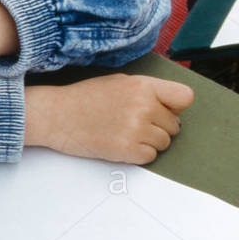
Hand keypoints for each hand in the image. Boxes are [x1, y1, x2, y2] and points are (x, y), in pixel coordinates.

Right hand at [24, 74, 194, 163]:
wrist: (55, 115)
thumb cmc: (82, 98)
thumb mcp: (118, 82)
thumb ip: (146, 91)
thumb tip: (168, 106)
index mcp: (143, 86)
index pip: (184, 98)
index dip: (175, 107)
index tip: (165, 110)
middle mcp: (143, 106)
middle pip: (174, 126)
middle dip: (158, 127)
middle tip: (134, 125)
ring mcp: (135, 128)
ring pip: (163, 143)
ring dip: (148, 143)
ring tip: (125, 134)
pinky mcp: (126, 150)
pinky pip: (150, 157)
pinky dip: (138, 155)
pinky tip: (121, 144)